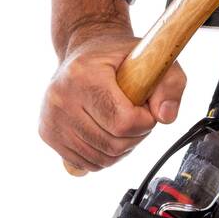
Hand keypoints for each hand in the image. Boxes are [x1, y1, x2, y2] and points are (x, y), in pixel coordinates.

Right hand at [40, 0, 185, 172]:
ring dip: (122, 148)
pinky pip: (86, 163)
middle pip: (113, 144)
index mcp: (84, 74)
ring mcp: (51, 117)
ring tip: (122, 123)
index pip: (123, 121)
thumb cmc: (121, 59)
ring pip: (101, 159)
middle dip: (136, 136)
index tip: (146, 107)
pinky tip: (106, 132)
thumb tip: (165, 117)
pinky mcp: (47, 133)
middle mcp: (61, 96)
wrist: (86, 54)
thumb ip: (170, 86)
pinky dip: (105, 156)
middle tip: (136, 116)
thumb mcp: (154, 60)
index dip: (145, 121)